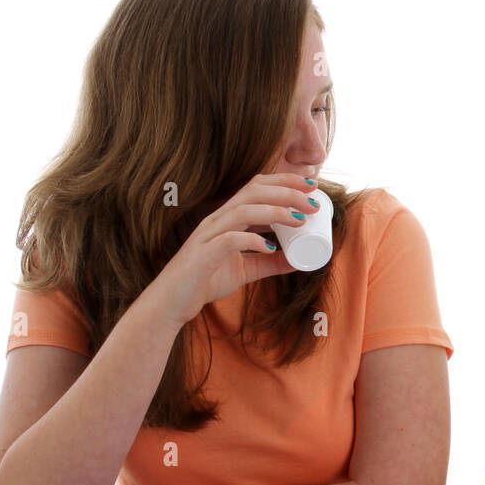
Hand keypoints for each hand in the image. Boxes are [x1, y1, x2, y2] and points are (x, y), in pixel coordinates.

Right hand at [144, 173, 322, 331]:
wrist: (171, 302)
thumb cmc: (205, 281)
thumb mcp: (245, 270)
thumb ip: (269, 263)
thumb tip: (299, 260)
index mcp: (227, 218)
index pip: (257, 187)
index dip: (284, 181)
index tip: (311, 186)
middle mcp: (217, 219)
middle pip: (254, 191)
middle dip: (286, 191)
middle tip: (313, 201)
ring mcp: (208, 235)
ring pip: (243, 210)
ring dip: (275, 211)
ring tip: (300, 220)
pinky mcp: (203, 255)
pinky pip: (228, 240)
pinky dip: (251, 240)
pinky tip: (269, 246)